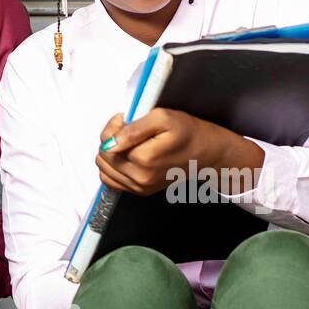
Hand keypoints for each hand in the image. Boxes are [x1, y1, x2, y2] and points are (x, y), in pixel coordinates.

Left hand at [96, 108, 235, 196]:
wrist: (205, 152)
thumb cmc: (187, 132)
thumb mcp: (162, 118)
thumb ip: (132, 129)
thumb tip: (110, 142)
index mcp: (144, 159)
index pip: (107, 143)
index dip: (113, 127)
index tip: (126, 119)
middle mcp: (140, 178)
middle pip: (103, 157)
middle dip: (111, 139)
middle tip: (129, 129)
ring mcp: (140, 187)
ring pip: (104, 169)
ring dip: (111, 153)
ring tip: (130, 142)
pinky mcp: (140, 190)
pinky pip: (111, 181)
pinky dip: (113, 167)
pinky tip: (127, 155)